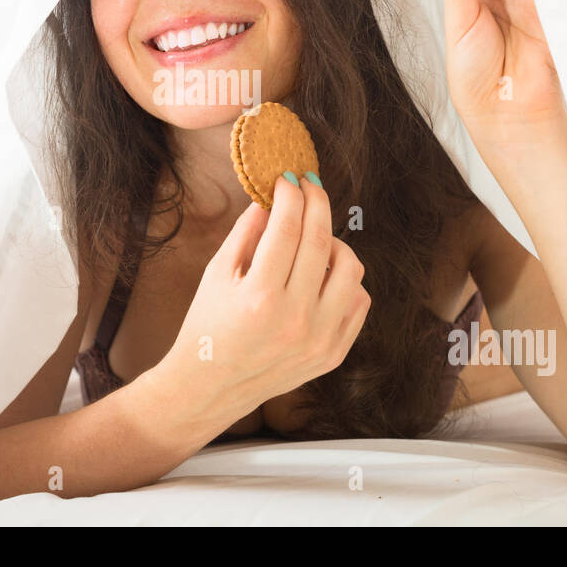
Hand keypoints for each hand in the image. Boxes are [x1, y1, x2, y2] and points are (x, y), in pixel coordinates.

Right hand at [160, 173, 370, 425]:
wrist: (211, 387)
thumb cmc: (208, 327)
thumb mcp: (216, 275)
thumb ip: (245, 234)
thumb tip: (271, 200)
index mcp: (260, 297)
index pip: (288, 228)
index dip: (291, 195)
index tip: (289, 179)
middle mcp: (295, 319)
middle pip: (321, 241)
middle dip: (317, 203)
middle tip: (309, 187)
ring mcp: (320, 339)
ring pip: (351, 269)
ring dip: (335, 242)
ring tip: (315, 238)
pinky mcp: (334, 353)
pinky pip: (358, 301)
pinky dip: (346, 280)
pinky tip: (323, 274)